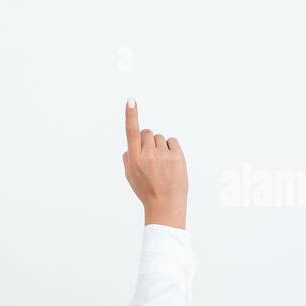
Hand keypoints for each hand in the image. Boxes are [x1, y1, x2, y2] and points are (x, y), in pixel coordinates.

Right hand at [123, 99, 187, 229]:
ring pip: (160, 138)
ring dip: (160, 146)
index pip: (131, 132)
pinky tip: (170, 162)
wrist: (165, 205)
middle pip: (148, 133)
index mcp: (134, 160)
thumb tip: (130, 146)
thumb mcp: (130, 177)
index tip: (131, 100)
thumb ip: (127, 159)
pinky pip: (172, 142)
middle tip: (152, 158)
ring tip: (162, 164)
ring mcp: (163, 155)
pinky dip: (171, 149)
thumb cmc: (147, 191)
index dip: (131, 115)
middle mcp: (147, 155)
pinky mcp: (177, 156)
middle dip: (148, 141)